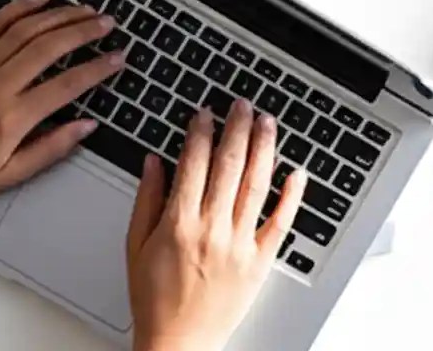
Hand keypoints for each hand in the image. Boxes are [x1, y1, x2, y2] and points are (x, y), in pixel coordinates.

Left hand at [0, 0, 122, 227]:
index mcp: (11, 119)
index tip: (118, 58)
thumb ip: (52, 149)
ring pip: (24, 31)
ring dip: (59, 16)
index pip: (66, 84)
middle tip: (107, 24)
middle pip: (48, 47)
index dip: (97, 68)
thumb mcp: (10, 175)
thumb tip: (86, 125)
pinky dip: (18, 8)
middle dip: (84, 31)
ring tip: (84, 10)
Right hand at [126, 100, 305, 350]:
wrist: (179, 343)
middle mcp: (212, 229)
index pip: (193, 164)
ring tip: (267, 122)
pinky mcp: (261, 261)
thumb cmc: (155, 299)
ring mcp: (240, 244)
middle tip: (242, 105)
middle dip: (236, 128)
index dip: (201, 132)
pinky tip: (297, 172)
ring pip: (256, 185)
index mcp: (178, 224)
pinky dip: (291, 195)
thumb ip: (146, 200)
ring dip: (264, 148)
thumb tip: (154, 161)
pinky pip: (280, 222)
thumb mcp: (135, 248)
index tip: (206, 113)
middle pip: (229, 166)